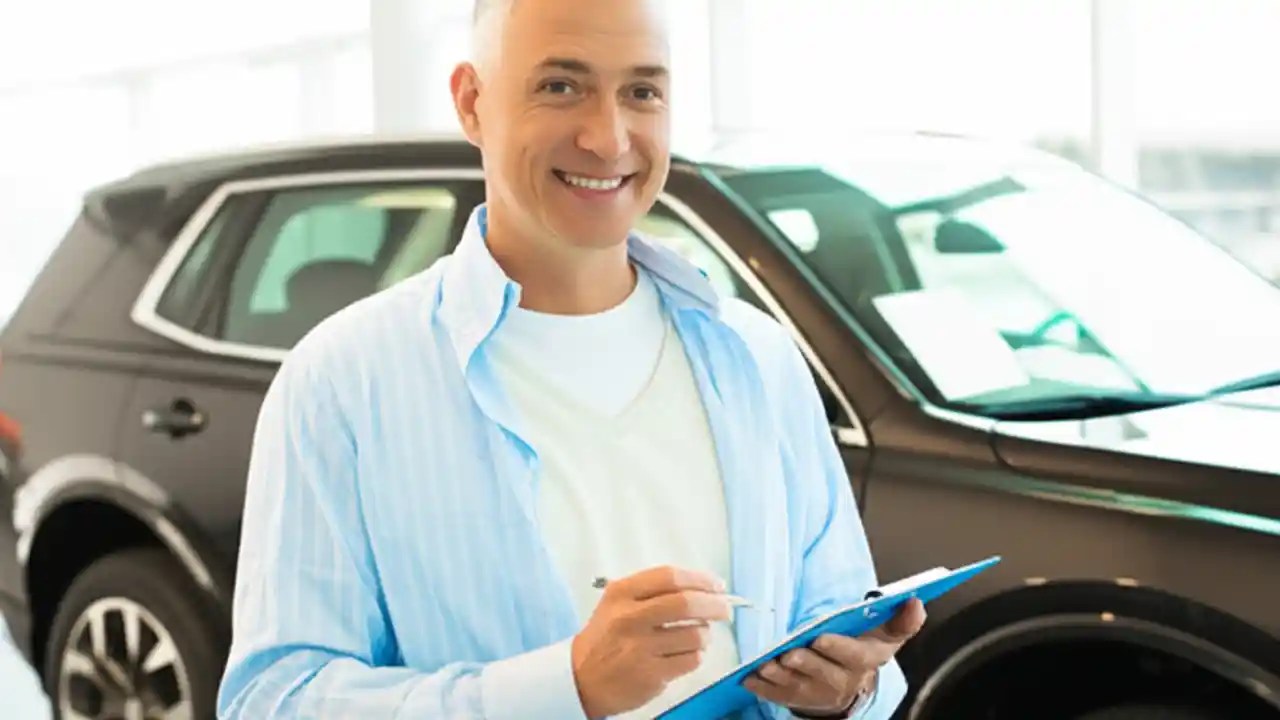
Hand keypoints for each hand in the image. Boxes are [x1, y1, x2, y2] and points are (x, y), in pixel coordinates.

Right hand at [571, 566, 732, 718]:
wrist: (580, 679)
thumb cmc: (606, 637)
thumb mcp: (616, 603)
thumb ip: (653, 592)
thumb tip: (704, 589)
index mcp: (621, 594)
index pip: (670, 577)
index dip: (700, 579)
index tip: (716, 585)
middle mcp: (630, 618)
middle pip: (687, 603)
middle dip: (715, 604)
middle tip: (725, 609)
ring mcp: (640, 648)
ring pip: (695, 634)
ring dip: (704, 634)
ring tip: (697, 636)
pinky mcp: (651, 675)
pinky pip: (691, 659)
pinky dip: (696, 655)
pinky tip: (685, 654)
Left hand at [744, 598, 925, 715]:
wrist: (852, 684)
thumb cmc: (865, 650)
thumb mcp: (887, 635)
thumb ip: (902, 620)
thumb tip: (916, 602)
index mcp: (866, 660)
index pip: (854, 656)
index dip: (838, 648)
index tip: (821, 637)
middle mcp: (845, 680)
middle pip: (824, 673)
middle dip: (806, 663)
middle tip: (789, 653)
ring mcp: (821, 693)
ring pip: (800, 686)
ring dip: (782, 676)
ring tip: (766, 664)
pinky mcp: (800, 699)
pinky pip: (780, 696)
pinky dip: (765, 687)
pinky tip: (751, 677)